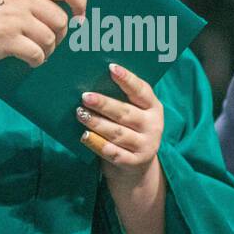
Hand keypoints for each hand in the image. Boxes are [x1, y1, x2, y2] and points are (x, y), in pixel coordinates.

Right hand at [0, 0, 87, 78]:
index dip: (79, 1)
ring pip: (50, 39)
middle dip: (58, 37)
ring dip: (47, 51)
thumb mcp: (10, 0)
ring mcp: (13, 16)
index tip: (79, 17)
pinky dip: (36, 61)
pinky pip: (38, 54)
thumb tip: (69, 12)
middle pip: (61, 20)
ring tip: (34, 52)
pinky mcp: (6, 37)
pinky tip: (27, 60)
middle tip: (45, 43)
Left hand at [76, 62, 163, 181]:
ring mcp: (145, 145)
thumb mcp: (133, 113)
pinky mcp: (134, 163)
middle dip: (104, 104)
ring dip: (97, 123)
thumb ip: (120, 99)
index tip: (111, 68)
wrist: (138, 166)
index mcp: (154, 107)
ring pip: (118, 133)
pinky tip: (85, 136)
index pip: (141, 90)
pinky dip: (98, 144)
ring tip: (80, 113)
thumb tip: (92, 81)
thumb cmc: (129, 129)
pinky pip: (113, 152)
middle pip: (126, 113)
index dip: (127, 79)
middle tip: (85, 96)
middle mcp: (153, 126)